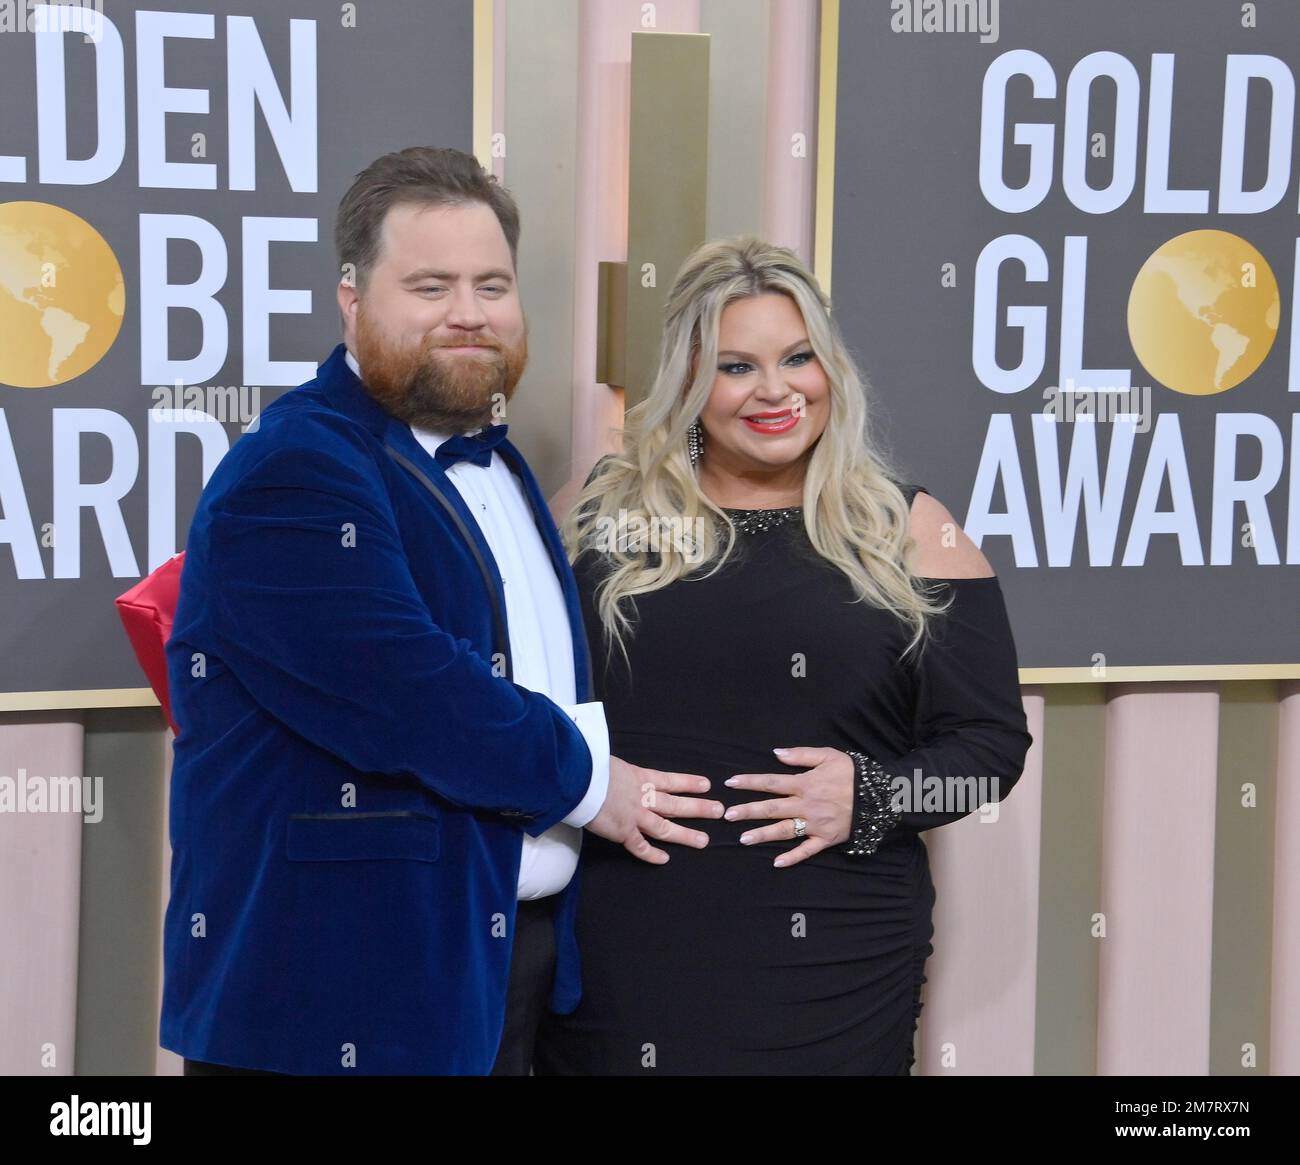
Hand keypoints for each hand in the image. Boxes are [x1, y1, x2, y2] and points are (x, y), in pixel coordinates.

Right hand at [585, 756, 723, 864]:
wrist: (578, 779)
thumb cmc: (588, 766)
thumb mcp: (609, 763)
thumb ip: (618, 772)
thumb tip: (616, 773)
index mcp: (639, 777)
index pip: (670, 780)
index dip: (689, 783)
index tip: (706, 784)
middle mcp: (642, 797)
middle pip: (676, 804)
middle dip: (698, 808)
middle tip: (718, 811)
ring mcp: (634, 816)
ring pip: (665, 828)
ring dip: (685, 835)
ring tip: (704, 841)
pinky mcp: (622, 832)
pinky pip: (640, 846)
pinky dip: (652, 854)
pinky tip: (665, 859)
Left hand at [723, 746, 853, 866]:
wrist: (880, 796)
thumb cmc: (852, 773)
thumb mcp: (828, 756)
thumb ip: (801, 754)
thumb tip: (776, 753)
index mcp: (805, 783)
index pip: (771, 782)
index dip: (750, 782)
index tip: (730, 783)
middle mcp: (807, 805)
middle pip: (772, 808)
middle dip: (748, 811)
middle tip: (727, 816)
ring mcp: (816, 824)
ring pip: (784, 831)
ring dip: (763, 835)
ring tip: (743, 839)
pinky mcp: (826, 839)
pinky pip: (807, 850)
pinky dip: (793, 857)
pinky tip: (777, 863)